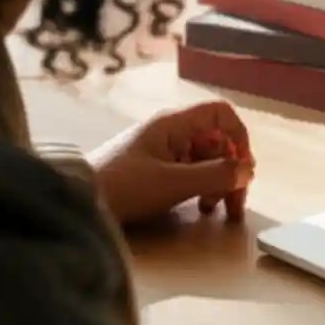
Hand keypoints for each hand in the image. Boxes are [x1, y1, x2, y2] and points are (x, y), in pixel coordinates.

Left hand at [89, 101, 255, 223]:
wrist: (76, 202)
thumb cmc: (124, 187)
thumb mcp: (173, 183)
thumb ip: (215, 176)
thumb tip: (248, 171)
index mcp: (174, 124)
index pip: (221, 114)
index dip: (239, 137)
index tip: (243, 168)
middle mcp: (171, 132)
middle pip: (217, 142)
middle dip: (231, 171)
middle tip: (235, 205)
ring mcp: (163, 151)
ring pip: (206, 160)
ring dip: (218, 183)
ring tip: (213, 210)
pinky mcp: (155, 170)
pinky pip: (190, 172)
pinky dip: (201, 188)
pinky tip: (198, 207)